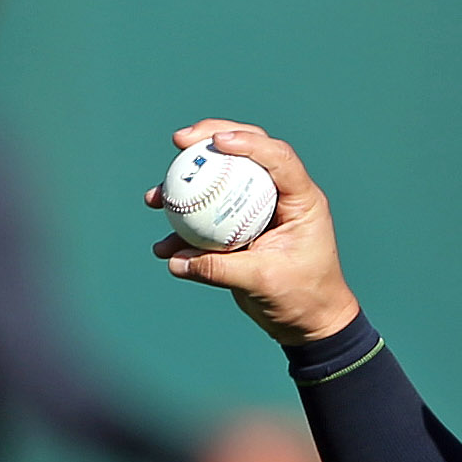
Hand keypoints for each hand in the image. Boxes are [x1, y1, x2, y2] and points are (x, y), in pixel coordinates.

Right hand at [148, 121, 360, 344]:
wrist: (306, 323)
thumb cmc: (302, 298)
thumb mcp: (264, 281)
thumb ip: (221, 269)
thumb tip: (176, 261)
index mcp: (301, 201)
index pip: (279, 158)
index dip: (249, 142)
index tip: (216, 141)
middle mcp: (281, 198)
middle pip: (246, 154)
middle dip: (211, 138)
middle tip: (179, 140)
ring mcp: (259, 211)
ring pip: (221, 183)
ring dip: (186, 186)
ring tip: (155, 199)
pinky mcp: (240, 230)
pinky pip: (207, 222)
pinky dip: (184, 231)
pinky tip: (163, 249)